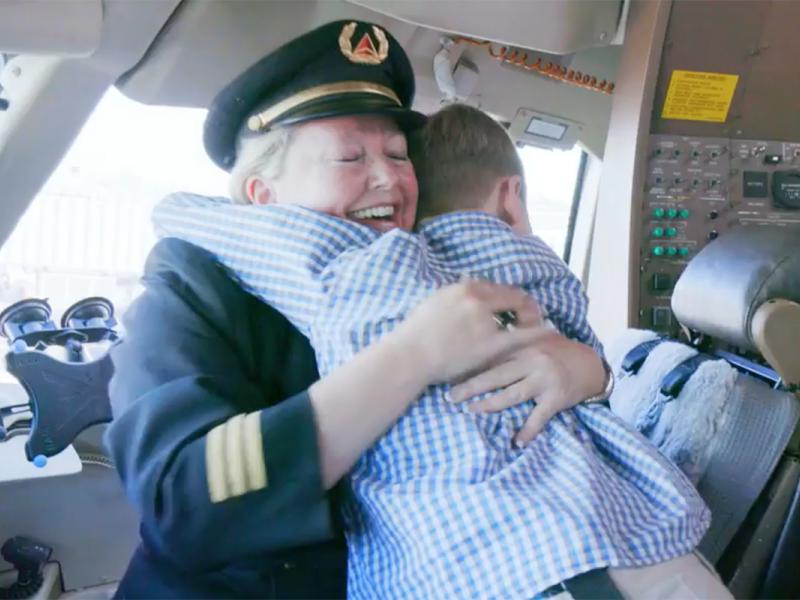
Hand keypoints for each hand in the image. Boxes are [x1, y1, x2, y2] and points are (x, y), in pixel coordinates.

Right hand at [392, 279, 543, 384]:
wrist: (409, 356)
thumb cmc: (416, 332)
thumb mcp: (434, 301)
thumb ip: (455, 292)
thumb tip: (468, 282)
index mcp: (464, 287)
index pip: (495, 287)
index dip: (506, 295)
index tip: (510, 304)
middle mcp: (477, 299)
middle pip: (510, 295)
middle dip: (521, 304)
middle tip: (527, 313)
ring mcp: (485, 321)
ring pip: (516, 313)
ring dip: (527, 315)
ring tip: (533, 322)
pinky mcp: (490, 344)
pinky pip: (520, 335)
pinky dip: (536, 331)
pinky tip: (548, 331)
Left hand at [448, 330, 605, 445]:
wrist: (590, 365)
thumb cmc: (556, 353)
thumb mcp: (534, 341)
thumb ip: (511, 344)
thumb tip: (478, 349)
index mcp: (523, 347)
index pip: (492, 357)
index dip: (470, 366)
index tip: (449, 372)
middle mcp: (532, 361)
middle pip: (495, 376)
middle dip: (471, 387)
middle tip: (450, 397)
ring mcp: (544, 380)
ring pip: (511, 395)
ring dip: (490, 405)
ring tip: (472, 412)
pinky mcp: (556, 398)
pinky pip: (538, 417)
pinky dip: (528, 431)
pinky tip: (517, 442)